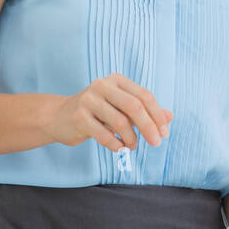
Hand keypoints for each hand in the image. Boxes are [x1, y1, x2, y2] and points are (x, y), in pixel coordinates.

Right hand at [44, 73, 172, 150]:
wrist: (59, 117)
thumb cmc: (96, 113)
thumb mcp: (120, 109)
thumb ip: (144, 112)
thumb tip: (169, 117)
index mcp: (116, 80)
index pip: (144, 96)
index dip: (157, 115)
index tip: (164, 133)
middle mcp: (102, 85)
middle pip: (134, 107)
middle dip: (149, 127)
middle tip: (157, 143)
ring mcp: (89, 100)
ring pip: (120, 121)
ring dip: (131, 138)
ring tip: (133, 146)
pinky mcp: (79, 117)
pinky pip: (104, 135)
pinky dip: (116, 145)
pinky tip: (119, 148)